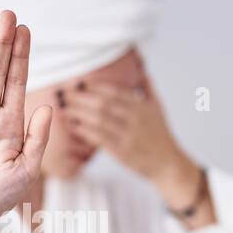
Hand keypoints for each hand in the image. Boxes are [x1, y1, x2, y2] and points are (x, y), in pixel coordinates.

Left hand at [64, 67, 211, 224]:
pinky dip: (85, 131)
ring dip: (79, 113)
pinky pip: (99, 139)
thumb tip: (141, 68)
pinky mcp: (122, 152)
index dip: (94, 86)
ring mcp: (128, 136)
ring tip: (65, 108)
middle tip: (65, 93)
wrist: (167, 163)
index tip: (80, 82)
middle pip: (102, 104)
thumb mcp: (158, 107)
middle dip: (81, 97)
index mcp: (141, 106)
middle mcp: (134, 119)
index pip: (114, 91)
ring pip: (99, 120)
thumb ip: (147, 87)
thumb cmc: (160, 134)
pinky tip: (74, 126)